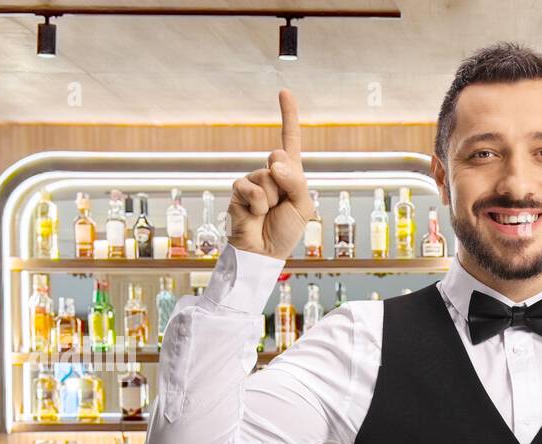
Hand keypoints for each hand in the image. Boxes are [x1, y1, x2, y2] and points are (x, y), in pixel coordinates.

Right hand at [228, 89, 311, 258]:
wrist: (262, 253)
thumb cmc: (285, 232)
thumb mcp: (303, 206)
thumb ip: (296, 181)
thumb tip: (275, 159)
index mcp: (290, 175)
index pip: (289, 140)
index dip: (288, 116)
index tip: (284, 91)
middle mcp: (271, 173)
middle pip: (280, 159)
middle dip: (285, 182)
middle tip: (282, 204)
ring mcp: (254, 180)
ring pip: (267, 177)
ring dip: (272, 199)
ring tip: (268, 213)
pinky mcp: (238, 189)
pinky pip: (252, 188)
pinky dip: (258, 204)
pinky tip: (255, 214)